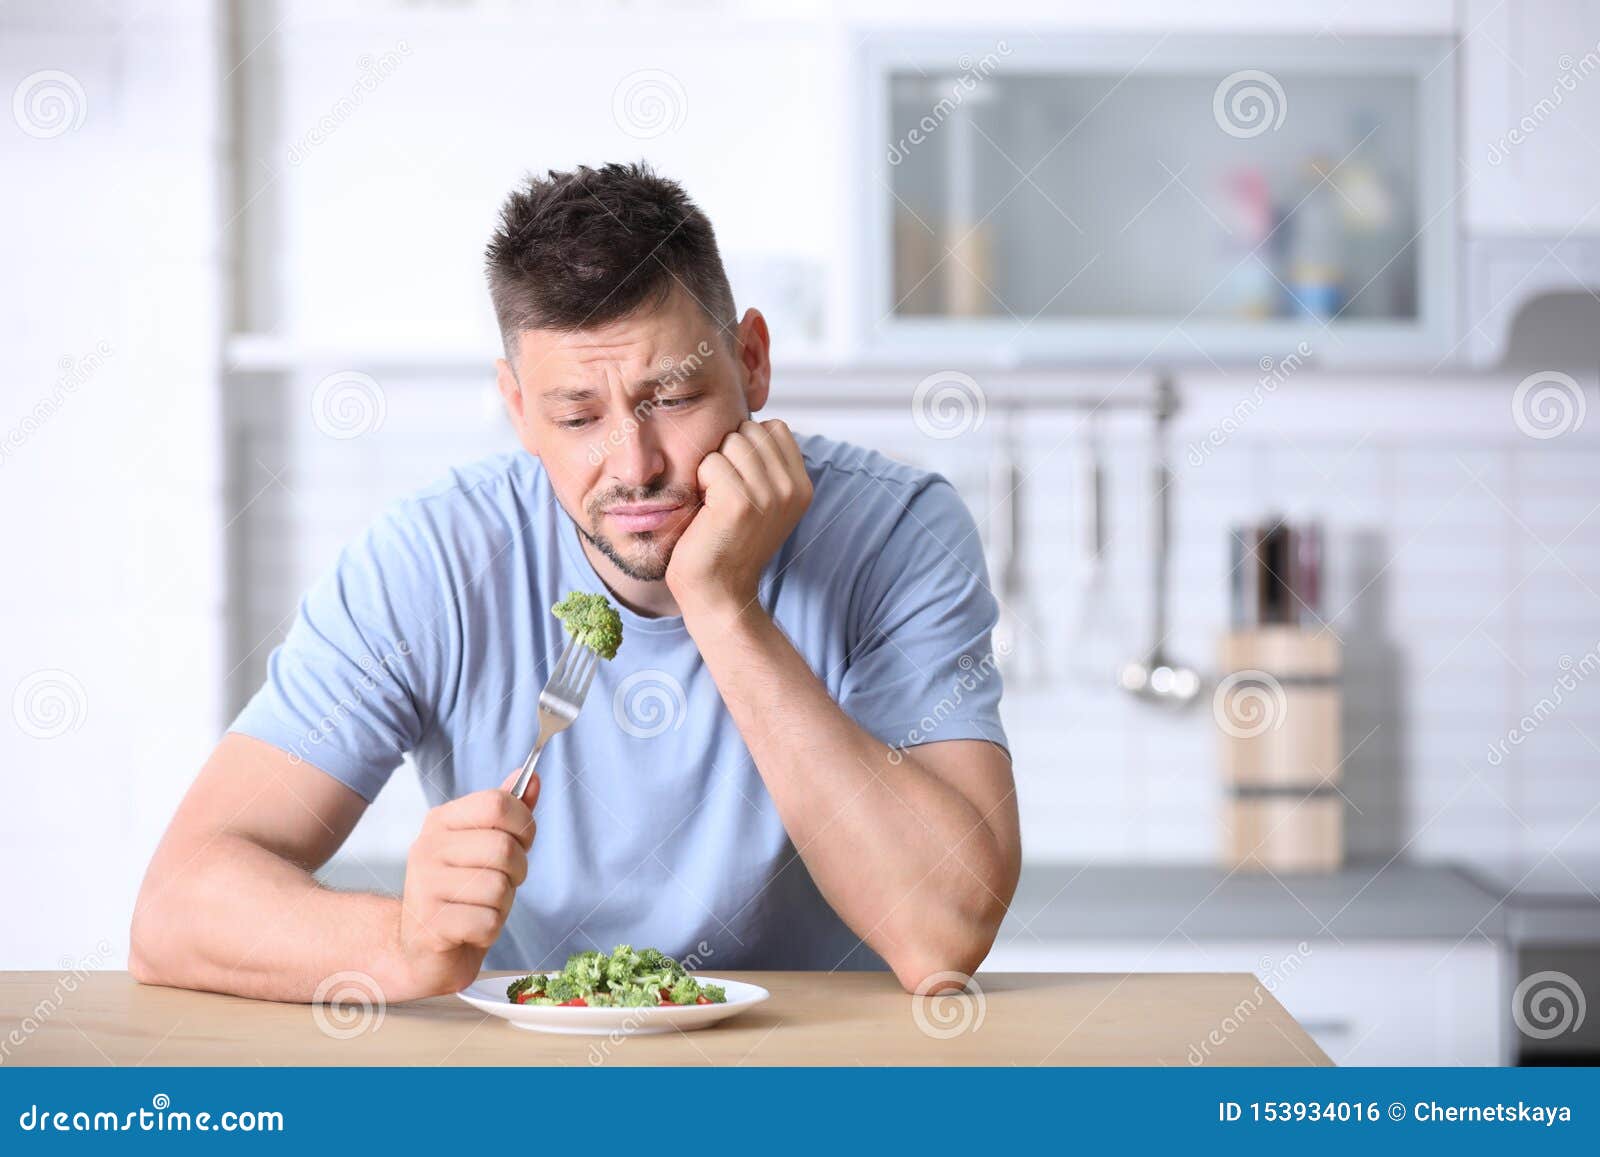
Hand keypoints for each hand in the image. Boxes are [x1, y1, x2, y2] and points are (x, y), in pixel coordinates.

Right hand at [392, 770, 537, 997]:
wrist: (422, 946)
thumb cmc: (462, 892)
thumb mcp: (486, 846)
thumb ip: (509, 813)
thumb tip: (534, 778)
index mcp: (441, 820)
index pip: (497, 803)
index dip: (524, 824)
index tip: (521, 842)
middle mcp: (427, 847)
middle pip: (504, 848)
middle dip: (517, 871)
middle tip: (500, 883)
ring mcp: (424, 886)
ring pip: (498, 888)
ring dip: (503, 905)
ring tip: (481, 907)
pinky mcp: (430, 925)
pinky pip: (488, 923)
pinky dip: (489, 931)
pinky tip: (470, 930)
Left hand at [665, 419, 812, 622]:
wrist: (718, 592)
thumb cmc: (728, 542)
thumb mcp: (763, 501)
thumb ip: (766, 464)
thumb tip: (747, 421)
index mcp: (802, 486)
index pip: (774, 428)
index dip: (748, 444)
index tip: (739, 478)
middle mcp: (791, 489)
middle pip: (750, 430)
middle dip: (728, 453)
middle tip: (723, 492)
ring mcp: (768, 495)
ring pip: (730, 442)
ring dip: (713, 466)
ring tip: (715, 499)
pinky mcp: (739, 502)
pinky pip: (711, 462)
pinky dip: (700, 481)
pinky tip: (706, 510)